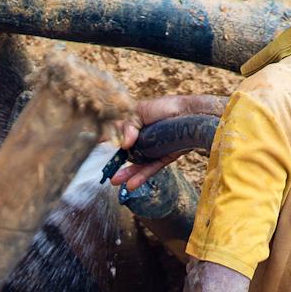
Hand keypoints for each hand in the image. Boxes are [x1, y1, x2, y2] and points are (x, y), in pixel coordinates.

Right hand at [112, 93, 226, 191]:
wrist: (191, 113)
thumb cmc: (167, 107)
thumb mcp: (142, 111)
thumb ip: (129, 126)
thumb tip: (124, 144)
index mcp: (136, 124)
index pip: (119, 135)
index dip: (109, 141)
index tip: (99, 147)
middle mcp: (144, 138)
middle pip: (127, 153)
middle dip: (117, 164)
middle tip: (107, 173)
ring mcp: (154, 149)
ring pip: (138, 164)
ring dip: (127, 173)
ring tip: (115, 182)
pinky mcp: (165, 158)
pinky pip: (151, 169)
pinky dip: (141, 176)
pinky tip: (131, 184)